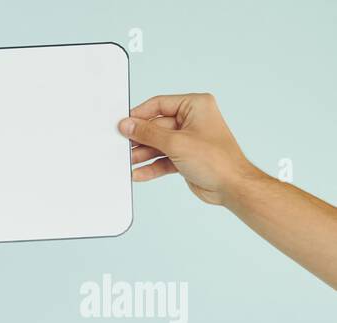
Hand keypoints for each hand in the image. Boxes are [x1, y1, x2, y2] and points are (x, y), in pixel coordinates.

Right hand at [120, 93, 264, 205]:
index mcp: (195, 106)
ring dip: (143, 154)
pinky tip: (139, 172)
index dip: (140, 115)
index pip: (159, 105)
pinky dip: (151, 166)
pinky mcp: (184, 157)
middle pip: (156, 126)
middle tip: (123, 146)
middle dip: (140, 139)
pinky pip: (162, 159)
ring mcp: (187, 139)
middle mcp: (192, 120)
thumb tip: (129, 125)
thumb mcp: (176, 143)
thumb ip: (148, 133)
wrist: (231, 186)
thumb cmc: (217, 160)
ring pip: (157, 144)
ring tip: (128, 162)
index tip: (124, 124)